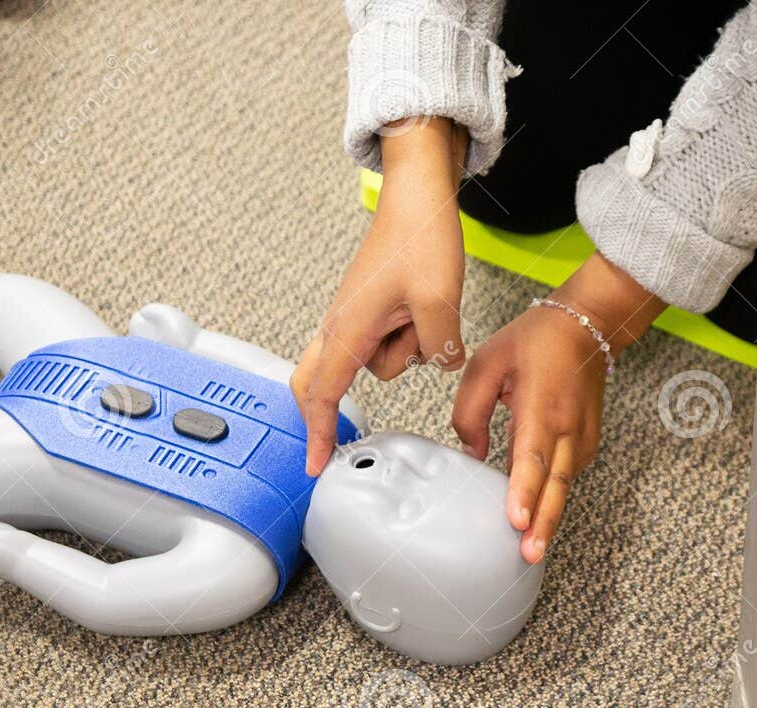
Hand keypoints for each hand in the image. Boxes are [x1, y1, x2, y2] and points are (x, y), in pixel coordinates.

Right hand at [293, 118, 468, 474]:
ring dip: (405, 352)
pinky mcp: (370, 307)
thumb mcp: (440, 300)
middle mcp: (341, 324)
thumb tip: (442, 363)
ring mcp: (353, 315)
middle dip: (328, 410)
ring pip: (375, 363)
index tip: (315, 464)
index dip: (318, 433)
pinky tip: (423, 308)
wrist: (418, 194)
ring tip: (425, 311)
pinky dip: (408, 337)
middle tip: (338, 439)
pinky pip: (386, 341)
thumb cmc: (419, 236)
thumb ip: (439, 346)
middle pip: (318, 382)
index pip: (324, 394)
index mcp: (348, 327)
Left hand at [452, 253, 665, 562]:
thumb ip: (469, 411)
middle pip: (555, 485)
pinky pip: (566, 478)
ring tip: (531, 548)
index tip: (516, 519)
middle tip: (528, 554)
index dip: (524, 491)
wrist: (588, 326)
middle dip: (542, 523)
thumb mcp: (487, 363)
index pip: (532, 456)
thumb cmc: (537, 341)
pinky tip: (537, 520)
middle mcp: (567, 427)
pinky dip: (552, 499)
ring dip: (548, 517)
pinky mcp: (586, 445)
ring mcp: (582, 438)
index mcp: (541, 405)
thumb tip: (471, 453)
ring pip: (563, 487)